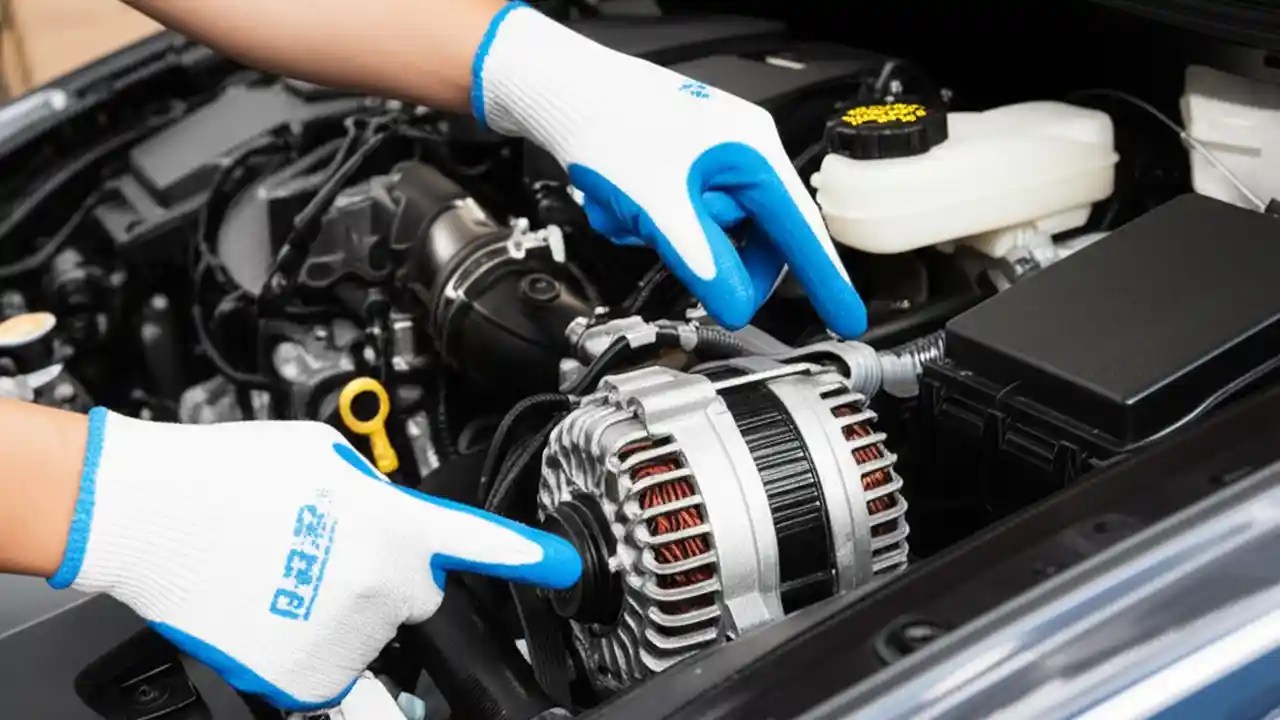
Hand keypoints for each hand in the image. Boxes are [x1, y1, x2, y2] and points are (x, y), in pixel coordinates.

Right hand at [47, 409, 579, 711]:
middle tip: (328, 551)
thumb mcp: (327, 454)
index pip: (480, 542)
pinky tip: (274, 607)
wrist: (151, 514)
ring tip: (284, 572)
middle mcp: (381, 583)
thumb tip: (393, 514)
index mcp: (392, 522)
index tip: (564, 569)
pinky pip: (334, 668)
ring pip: (372, 631)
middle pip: (417, 594)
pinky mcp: (303, 677)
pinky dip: (312, 645)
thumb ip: (380, 492)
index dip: (529, 558)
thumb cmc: (229, 473)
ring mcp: (345, 636)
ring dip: (345, 609)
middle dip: (389, 576)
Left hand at [472, 2, 866, 337]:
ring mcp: (708, 162)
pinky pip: (681, 219)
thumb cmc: (610, 121)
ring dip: (668, 238)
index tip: (845, 315)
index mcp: (752, 154)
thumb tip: (735, 304)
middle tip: (682, 261)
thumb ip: (703, 260)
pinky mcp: (679, 169)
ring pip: (709, 234)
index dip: (825, 279)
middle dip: (712, 256)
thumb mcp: (660, 204)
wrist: (560, 92)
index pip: (801, 231)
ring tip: (633, 214)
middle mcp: (739, 155)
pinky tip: (623, 204)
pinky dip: (650, 223)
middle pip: (753, 240)